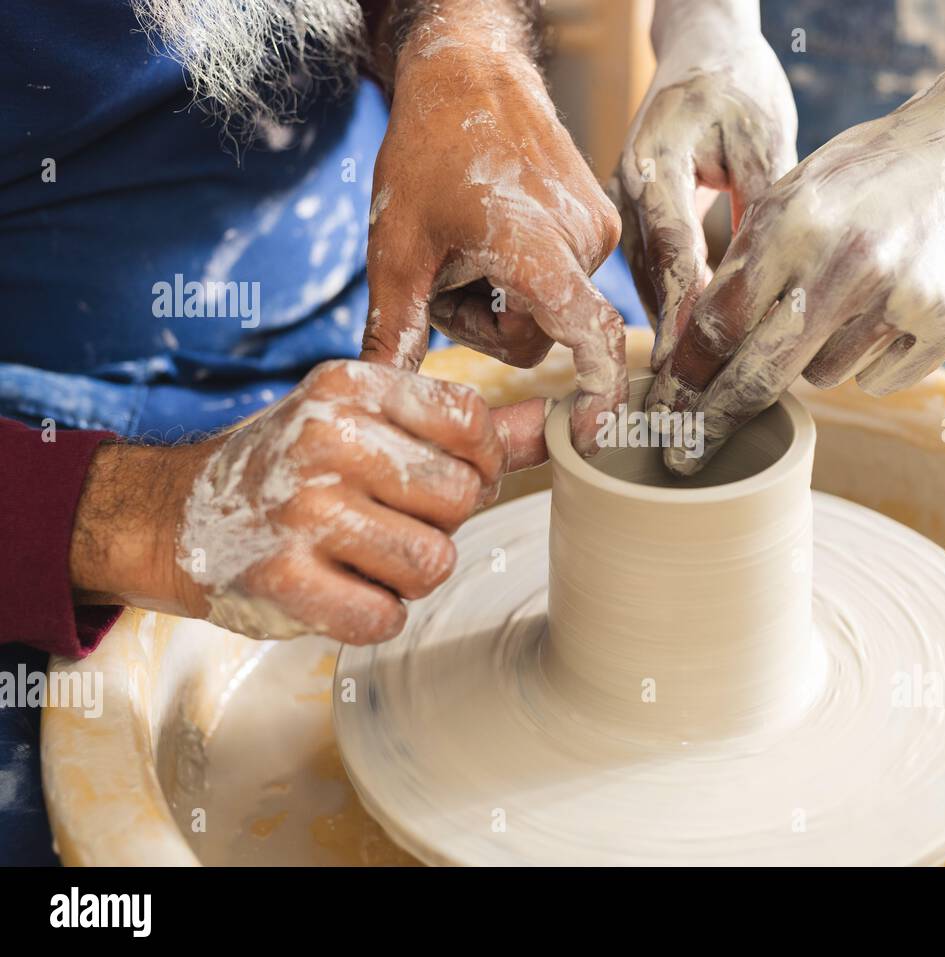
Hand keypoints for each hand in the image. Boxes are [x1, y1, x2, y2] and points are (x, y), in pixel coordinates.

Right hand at [70, 360, 547, 643]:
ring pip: (434, 563)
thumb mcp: (369, 424)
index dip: (478, 464)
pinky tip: (336, 589)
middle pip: (463, 499)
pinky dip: (372, 616)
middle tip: (385, 520)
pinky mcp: (281, 577)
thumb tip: (557, 424)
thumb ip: (464, 429)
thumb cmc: (296, 468)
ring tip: (360, 556)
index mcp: (353, 386)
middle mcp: (328, 438)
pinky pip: (384, 617)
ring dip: (407, 576)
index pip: (472, 422)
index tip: (443, 480)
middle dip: (440, 524)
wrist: (176, 517)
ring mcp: (303, 509)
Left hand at [362, 24, 625, 454]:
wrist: (470, 74)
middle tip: (449, 273)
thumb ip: (394, 330)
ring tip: (472, 243)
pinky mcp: (601, 223)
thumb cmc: (427, 154)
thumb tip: (381, 398)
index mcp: (535, 246)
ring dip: (506, 297)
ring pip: (550, 310)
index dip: (595, 391)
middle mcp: (581, 241)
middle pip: (539, 335)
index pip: (585, 333)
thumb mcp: (395, 249)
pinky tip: (497, 232)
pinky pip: (564, 280)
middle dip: (488, 323)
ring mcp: (597, 230)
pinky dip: (527, 274)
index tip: (596, 435)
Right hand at [609, 0, 796, 371]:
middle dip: (672, 340)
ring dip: (672, 333)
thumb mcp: (763, 137)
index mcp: (655, 161)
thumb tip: (776, 282)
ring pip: (648, 282)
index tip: (691, 361)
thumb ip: (765, 206)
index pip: (670, 249)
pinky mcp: (639, 216)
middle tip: (687, 403)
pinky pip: (655, 272)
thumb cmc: (738, 84)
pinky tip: (698, 354)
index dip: (681, 310)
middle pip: (651, 277)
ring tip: (692, 395)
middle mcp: (629, 187)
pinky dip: (676, 308)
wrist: (700, 49)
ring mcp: (627, 204)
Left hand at [648, 101, 944, 474]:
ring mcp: (902, 294)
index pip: (718, 325)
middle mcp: (845, 262)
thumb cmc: (866, 174)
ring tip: (848, 299)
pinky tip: (892, 307)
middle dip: (715, 420)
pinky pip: (879, 379)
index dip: (684, 381)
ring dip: (817, 357)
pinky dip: (875, 358)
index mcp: (793, 223)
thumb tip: (691, 348)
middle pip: (760, 373)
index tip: (661, 419)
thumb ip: (746, 263)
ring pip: (822, 376)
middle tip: (686, 457)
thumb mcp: (793, 193)